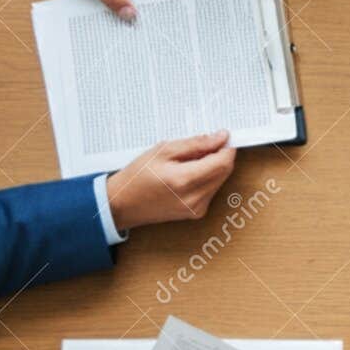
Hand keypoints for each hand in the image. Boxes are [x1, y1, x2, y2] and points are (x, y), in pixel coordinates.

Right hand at [104, 132, 236, 231]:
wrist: (123, 204)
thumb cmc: (138, 175)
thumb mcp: (163, 151)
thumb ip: (196, 143)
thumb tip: (221, 137)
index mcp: (184, 180)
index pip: (223, 162)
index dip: (227, 147)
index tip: (222, 137)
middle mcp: (194, 198)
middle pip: (225, 171)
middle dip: (220, 155)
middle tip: (203, 146)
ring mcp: (197, 208)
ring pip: (220, 180)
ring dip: (213, 167)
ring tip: (189, 161)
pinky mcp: (197, 213)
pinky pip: (212, 190)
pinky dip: (207, 178)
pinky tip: (188, 175)